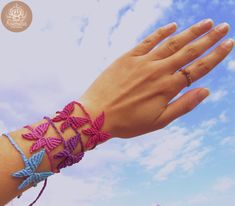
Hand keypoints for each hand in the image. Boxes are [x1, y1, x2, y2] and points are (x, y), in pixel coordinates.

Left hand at [79, 19, 233, 137]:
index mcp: (167, 88)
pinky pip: (148, 41)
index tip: (229, 43)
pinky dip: (161, 33)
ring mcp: (142, 62)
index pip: (198, 68)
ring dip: (190, 32)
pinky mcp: (128, 57)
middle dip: (209, 38)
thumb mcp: (158, 122)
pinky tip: (173, 26)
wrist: (96, 115)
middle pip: (189, 51)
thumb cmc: (127, 122)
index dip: (215, 55)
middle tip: (223, 27)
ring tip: (205, 23)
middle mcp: (158, 71)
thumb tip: (205, 91)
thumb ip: (183, 106)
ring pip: (172, 43)